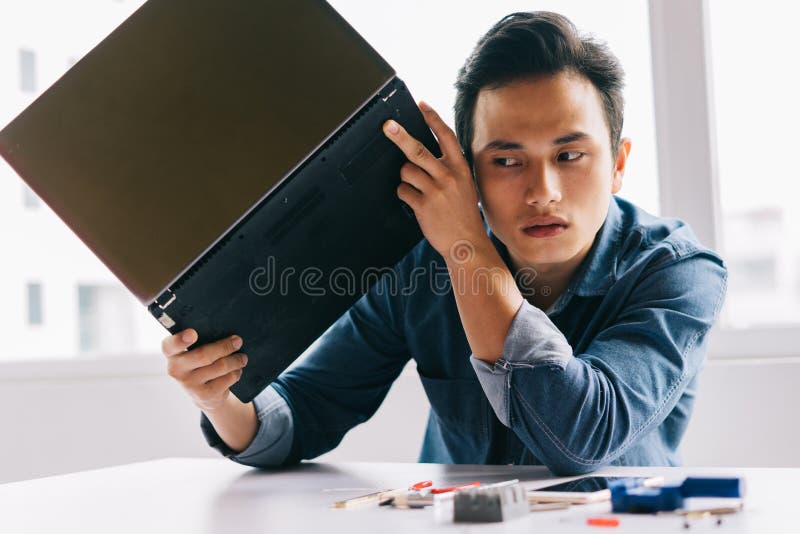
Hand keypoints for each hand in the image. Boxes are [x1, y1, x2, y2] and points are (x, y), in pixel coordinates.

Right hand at [162, 329, 247, 411]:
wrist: (202, 395)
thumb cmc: (199, 364)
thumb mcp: (193, 353)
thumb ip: (201, 341)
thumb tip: (227, 334)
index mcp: (172, 354)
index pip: (169, 345)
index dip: (180, 340)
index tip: (192, 333)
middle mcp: (176, 370)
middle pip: (203, 355)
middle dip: (224, 347)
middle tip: (238, 341)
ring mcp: (190, 385)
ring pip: (220, 366)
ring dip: (235, 360)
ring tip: (242, 357)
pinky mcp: (205, 395)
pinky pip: (227, 379)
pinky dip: (236, 372)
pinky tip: (237, 370)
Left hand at [383, 102, 488, 258]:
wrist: (467, 243)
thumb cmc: (463, 213)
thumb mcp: (465, 184)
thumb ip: (448, 167)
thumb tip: (425, 151)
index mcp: (460, 167)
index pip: (445, 136)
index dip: (432, 118)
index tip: (421, 104)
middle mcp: (448, 176)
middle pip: (418, 150)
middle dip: (400, 136)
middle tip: (387, 126)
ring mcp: (435, 191)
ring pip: (406, 171)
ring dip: (405, 177)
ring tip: (417, 188)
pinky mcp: (424, 206)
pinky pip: (402, 191)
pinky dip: (404, 194)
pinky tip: (415, 201)